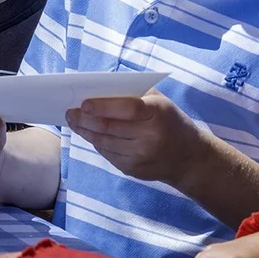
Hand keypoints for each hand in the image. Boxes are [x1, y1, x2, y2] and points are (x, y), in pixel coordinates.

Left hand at [65, 91, 204, 187]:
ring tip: (73, 121)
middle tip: (70, 112)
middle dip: (85, 119)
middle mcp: (150, 137)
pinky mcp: (133, 170)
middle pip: (110, 127)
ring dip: (85, 131)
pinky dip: (96, 142)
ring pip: (104, 142)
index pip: (128, 109)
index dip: (103, 107)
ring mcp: (141, 156)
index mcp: (158, 113)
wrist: (189, 157)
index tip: (84, 104)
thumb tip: (98, 88)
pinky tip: (89, 134)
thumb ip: (133, 93)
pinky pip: (107, 154)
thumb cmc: (168, 120)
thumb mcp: (160, 101)